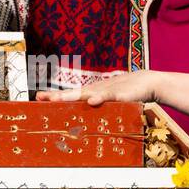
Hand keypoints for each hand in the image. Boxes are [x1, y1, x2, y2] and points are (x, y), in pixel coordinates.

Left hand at [34, 70, 157, 105]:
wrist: (149, 81)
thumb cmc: (129, 90)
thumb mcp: (110, 98)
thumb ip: (100, 101)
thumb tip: (89, 107)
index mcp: (93, 92)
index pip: (71, 95)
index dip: (55, 95)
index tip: (39, 97)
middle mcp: (96, 90)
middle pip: (73, 94)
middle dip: (57, 96)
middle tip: (41, 97)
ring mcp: (107, 91)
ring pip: (86, 94)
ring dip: (71, 97)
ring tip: (56, 99)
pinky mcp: (120, 94)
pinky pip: (108, 97)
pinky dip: (99, 98)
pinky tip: (91, 101)